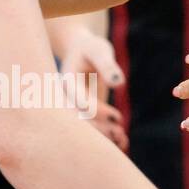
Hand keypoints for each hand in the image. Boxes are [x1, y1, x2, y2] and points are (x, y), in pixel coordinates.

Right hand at [59, 27, 126, 149]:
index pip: (78, 102)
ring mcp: (71, 106)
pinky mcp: (81, 111)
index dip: (97, 111)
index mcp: (66, 83)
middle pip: (75, 121)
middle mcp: (65, 98)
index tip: (117, 117)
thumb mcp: (99, 50)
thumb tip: (118, 83)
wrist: (81, 50)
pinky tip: (122, 139)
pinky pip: (88, 127)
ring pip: (80, 128)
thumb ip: (107, 64)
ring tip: (123, 140)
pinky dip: (103, 134)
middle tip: (120, 134)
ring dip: (100, 136)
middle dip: (96, 130)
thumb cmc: (91, 48)